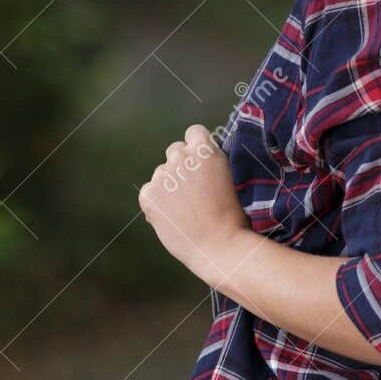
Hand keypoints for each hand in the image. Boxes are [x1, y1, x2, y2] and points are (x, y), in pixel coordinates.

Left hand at [138, 124, 249, 282]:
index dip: (197, 148)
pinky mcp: (148, 195)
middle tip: (194, 192)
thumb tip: (193, 159)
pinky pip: (148, 192)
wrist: (220, 247)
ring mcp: (162, 175)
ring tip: (186, 211)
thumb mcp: (229, 179)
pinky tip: (172, 218)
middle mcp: (181, 157)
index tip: (201, 164)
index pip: (194, 132)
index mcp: (205, 150)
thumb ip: (209, 164)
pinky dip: (156, 203)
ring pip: (161, 174)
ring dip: (169, 186)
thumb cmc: (232, 218)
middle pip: (174, 150)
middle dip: (181, 166)